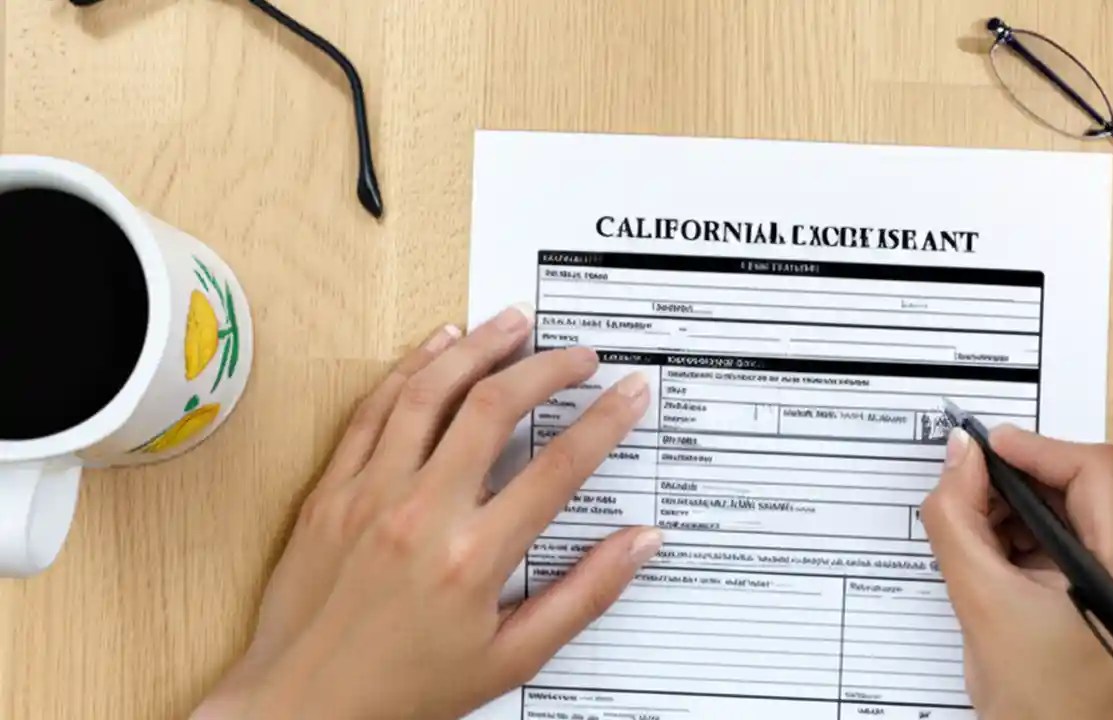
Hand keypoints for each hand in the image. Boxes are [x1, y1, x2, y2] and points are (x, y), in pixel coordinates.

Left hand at [192, 304, 661, 719]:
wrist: (303, 708)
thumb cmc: (404, 693)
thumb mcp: (511, 659)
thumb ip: (583, 596)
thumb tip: (639, 544)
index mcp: (473, 559)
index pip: (558, 467)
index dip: (604, 420)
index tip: (627, 393)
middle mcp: (421, 514)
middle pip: (495, 408)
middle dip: (547, 368)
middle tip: (577, 355)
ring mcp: (369, 494)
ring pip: (429, 391)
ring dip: (477, 346)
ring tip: (513, 320)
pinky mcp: (331, 491)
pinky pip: (372, 411)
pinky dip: (408, 369)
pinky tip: (437, 345)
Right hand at [921, 426, 1112, 719]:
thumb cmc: (1037, 707)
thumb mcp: (980, 602)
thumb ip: (958, 517)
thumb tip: (961, 457)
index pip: (1097, 472)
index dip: (1034, 449)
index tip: (986, 448)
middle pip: (1097, 488)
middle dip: (1027, 485)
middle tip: (972, 492)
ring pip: (1096, 509)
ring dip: (1036, 511)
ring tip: (987, 536)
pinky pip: (1101, 537)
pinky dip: (1052, 535)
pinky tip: (1013, 558)